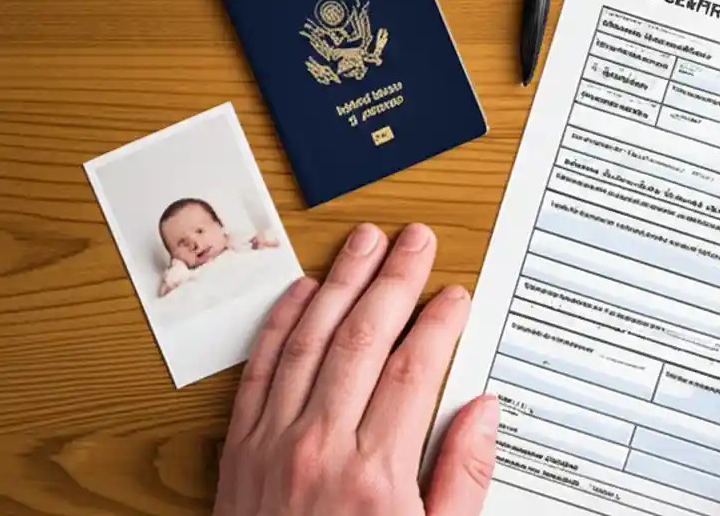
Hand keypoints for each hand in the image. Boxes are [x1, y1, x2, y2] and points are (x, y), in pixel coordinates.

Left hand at [214, 223, 497, 515]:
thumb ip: (463, 479)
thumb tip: (482, 412)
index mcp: (377, 475)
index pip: (415, 368)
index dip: (439, 321)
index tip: (455, 296)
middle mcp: (321, 448)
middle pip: (363, 338)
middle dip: (394, 279)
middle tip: (415, 240)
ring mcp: (273, 444)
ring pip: (310, 339)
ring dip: (339, 283)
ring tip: (363, 243)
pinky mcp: (238, 450)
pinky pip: (258, 369)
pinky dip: (278, 324)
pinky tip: (298, 291)